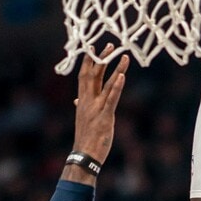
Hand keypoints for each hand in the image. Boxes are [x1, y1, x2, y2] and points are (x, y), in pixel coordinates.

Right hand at [72, 45, 129, 167]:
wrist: (84, 155)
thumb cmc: (85, 138)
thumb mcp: (82, 119)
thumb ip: (81, 107)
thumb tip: (76, 100)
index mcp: (83, 101)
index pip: (84, 76)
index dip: (89, 61)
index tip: (93, 48)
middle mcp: (88, 101)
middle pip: (93, 74)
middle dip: (101, 59)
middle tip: (109, 45)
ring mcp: (96, 108)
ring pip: (105, 84)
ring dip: (116, 69)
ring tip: (124, 57)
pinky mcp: (105, 117)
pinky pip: (111, 99)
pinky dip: (116, 87)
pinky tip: (122, 77)